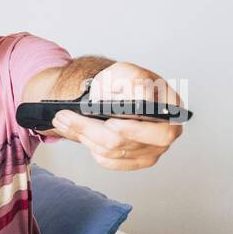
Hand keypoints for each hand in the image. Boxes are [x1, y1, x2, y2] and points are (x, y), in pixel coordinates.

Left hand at [52, 62, 182, 169]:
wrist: (114, 96)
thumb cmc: (123, 83)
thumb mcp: (127, 72)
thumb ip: (135, 81)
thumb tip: (139, 99)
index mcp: (171, 105)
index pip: (158, 123)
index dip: (133, 126)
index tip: (109, 123)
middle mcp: (168, 131)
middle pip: (130, 141)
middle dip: (95, 132)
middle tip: (66, 118)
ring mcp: (154, 149)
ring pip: (114, 150)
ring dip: (84, 136)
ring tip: (62, 120)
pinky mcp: (138, 161)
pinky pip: (111, 161)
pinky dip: (90, 147)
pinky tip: (77, 133)